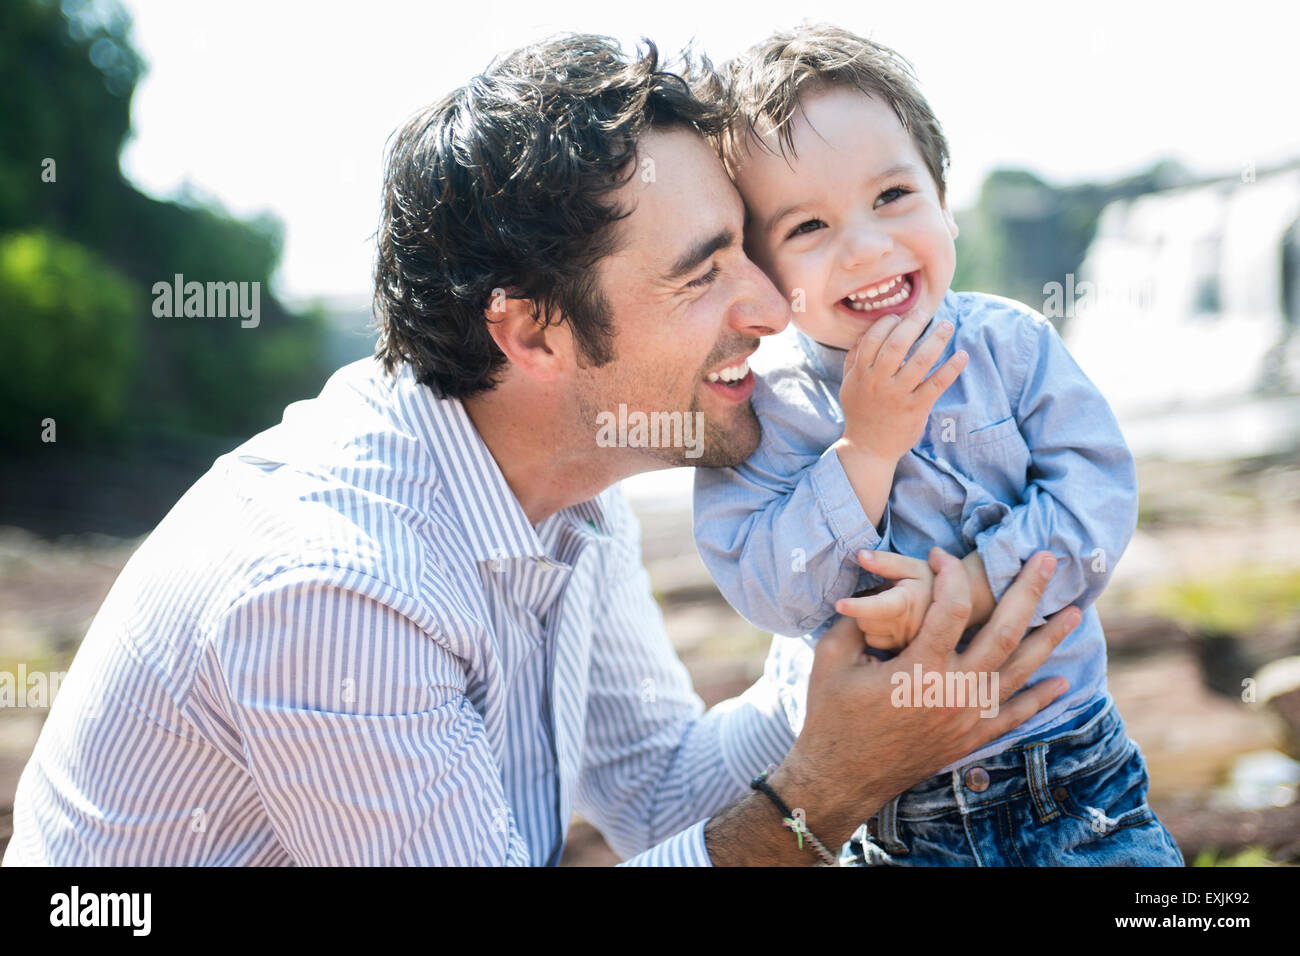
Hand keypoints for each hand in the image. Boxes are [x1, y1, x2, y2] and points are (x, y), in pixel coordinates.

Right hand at [766, 548, 1075, 850]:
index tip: (943, 555)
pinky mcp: (969, 739)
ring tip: (1075, 613)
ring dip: (1049, 640)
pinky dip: (1040, 698)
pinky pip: (1015, 715)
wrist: (842, 778)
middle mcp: (953, 692)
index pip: (951, 609)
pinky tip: (1061, 681)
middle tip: (1047, 561)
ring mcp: (967, 719)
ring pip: (1020, 672)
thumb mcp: (831, 658)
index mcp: (919, 669)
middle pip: (1004, 633)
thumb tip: (872, 586)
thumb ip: (855, 620)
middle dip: (1028, 592)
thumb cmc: (831, 716)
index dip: (951, 575)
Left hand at [833, 551, 934, 650]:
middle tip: (879, 595)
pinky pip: (874, 643)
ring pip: (867, 633)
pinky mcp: (901, 652)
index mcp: (907, 603)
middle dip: (863, 608)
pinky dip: (875, 632)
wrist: (956, 609)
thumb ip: (885, 561)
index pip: (879, 607)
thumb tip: (860, 555)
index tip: (839, 604)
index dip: (858, 606)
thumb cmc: (929, 580)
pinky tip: (890, 622)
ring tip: (887, 608)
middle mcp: (906, 628)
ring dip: (869, 620)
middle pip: (864, 621)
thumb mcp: (911, 566)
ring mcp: (904, 644)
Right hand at [838, 313, 966, 463]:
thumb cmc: (860, 412)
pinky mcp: (916, 408)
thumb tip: (866, 332)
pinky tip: (961, 355)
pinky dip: (951, 369)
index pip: (873, 339)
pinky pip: (936, 384)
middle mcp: (879, 382)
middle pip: (896, 345)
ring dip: (936, 340)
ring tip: (946, 326)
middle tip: (925, 311)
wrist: (867, 448)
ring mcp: (898, 395)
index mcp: (861, 373)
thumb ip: (854, 358)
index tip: (899, 316)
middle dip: (912, 324)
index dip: (887, 323)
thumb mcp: (849, 384)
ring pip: (919, 361)